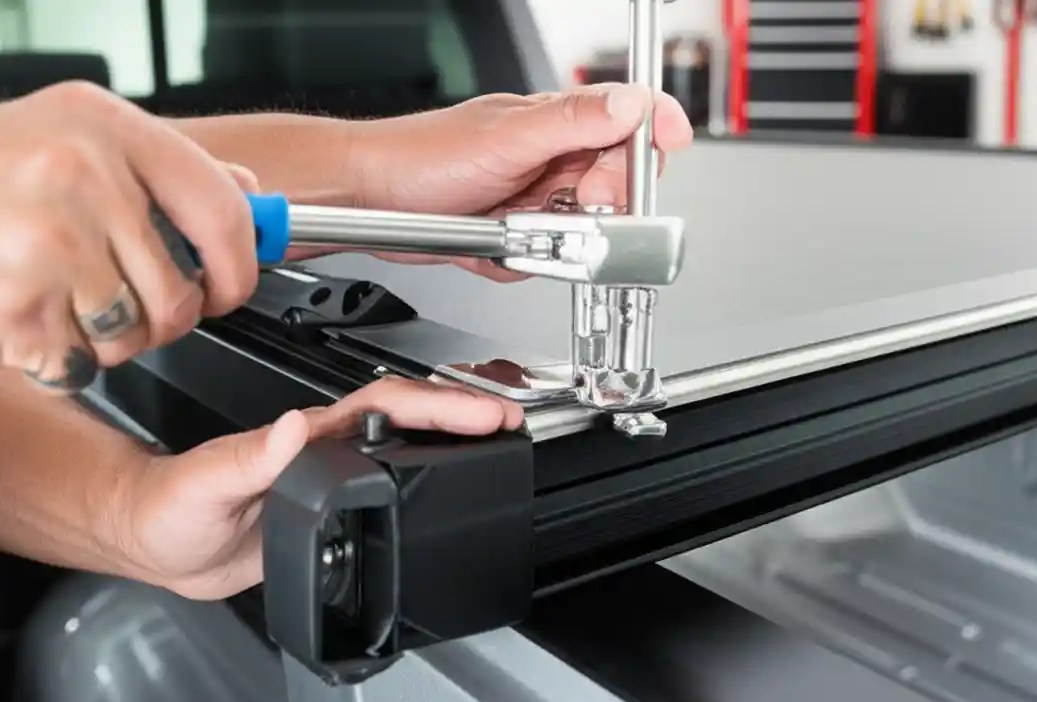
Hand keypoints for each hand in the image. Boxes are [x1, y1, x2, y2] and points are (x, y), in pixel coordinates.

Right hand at [0, 81, 258, 388]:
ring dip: (104, 339)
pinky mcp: (23, 304)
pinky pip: (84, 361)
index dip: (239, 264)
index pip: (223, 208)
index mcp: (101, 125)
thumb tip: (247, 193)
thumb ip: (156, 170)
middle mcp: (81, 171)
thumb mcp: (61, 144)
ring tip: (50, 300)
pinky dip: (58, 359)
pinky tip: (19, 318)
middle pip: (182, 291)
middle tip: (113, 303)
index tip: (229, 285)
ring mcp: (51, 238)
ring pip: (137, 334)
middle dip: (161, 318)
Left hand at [114, 376, 523, 599]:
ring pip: (405, 437)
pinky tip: (452, 474)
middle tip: (512, 417)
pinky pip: (391, 474)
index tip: (479, 411)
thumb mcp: (203, 486)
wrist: (152, 537)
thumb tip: (293, 428)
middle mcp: (320, 445)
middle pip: (408, 413)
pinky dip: (430, 465)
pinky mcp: (328, 500)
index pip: (383, 406)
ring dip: (454, 432)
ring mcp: (328, 470)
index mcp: (303, 435)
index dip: (436, 405)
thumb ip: (249, 459)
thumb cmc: (168, 508)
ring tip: (500, 435)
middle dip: (464, 409)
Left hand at [323, 83, 694, 280]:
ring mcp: (535, 195)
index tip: (667, 147)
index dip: (652, 137)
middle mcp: (551, 155)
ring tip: (519, 226)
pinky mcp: (519, 232)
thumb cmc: (421, 157)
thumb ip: (573, 120)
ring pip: (583, 231)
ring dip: (554, 240)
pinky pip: (546, 259)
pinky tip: (497, 244)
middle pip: (617, 186)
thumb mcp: (506, 137)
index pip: (629, 122)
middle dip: (599, 207)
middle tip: (575, 208)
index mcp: (556, 120)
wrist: (369, 198)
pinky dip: (524, 261)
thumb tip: (633, 105)